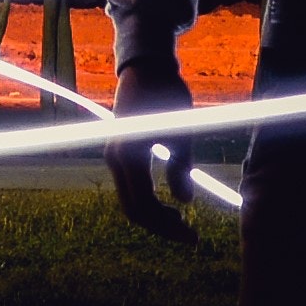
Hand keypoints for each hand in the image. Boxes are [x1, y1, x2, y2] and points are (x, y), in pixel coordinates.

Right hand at [102, 59, 205, 241]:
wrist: (145, 69)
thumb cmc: (168, 94)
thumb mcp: (183, 131)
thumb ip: (181, 167)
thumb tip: (186, 201)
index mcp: (131, 154)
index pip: (144, 205)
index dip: (167, 226)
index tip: (192, 236)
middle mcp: (115, 158)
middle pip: (133, 210)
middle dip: (160, 227)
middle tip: (189, 236)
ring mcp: (114, 157)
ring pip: (130, 202)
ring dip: (154, 217)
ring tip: (182, 222)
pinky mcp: (118, 154)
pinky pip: (129, 189)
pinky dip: (147, 202)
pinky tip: (169, 206)